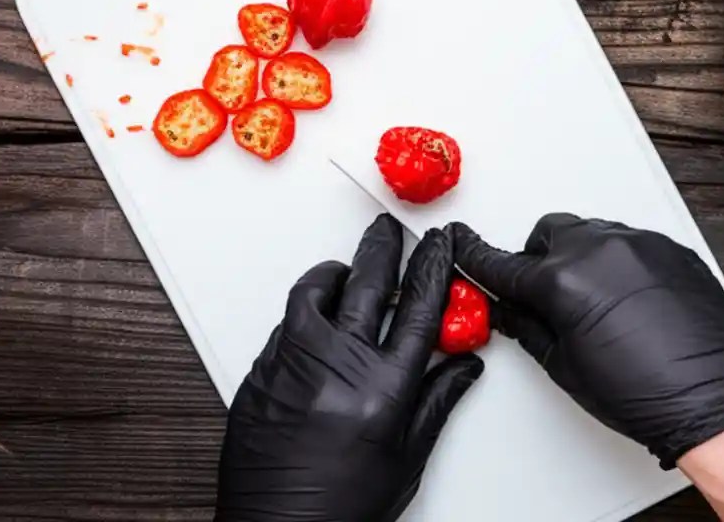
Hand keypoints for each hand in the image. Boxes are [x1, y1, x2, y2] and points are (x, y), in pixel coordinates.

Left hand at [215, 215, 483, 521]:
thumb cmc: (342, 507)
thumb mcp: (406, 457)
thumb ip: (436, 401)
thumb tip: (463, 366)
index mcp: (384, 387)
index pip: (417, 307)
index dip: (432, 267)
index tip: (438, 244)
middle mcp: (337, 366)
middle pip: (366, 283)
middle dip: (382, 248)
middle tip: (388, 230)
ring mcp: (292, 365)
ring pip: (313, 292)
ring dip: (335, 274)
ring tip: (346, 270)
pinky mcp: (260, 373)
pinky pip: (285, 324)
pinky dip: (304, 313)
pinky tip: (315, 321)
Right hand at [450, 213, 723, 468]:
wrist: (713, 399)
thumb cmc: (646, 394)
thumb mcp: (566, 366)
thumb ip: (529, 327)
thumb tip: (513, 310)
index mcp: (563, 281)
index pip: (503, 263)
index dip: (476, 255)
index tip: (463, 242)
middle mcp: (599, 251)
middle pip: (547, 234)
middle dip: (539, 260)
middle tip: (545, 297)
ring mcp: (638, 244)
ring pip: (589, 234)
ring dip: (580, 259)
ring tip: (595, 304)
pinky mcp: (670, 248)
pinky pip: (628, 243)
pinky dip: (617, 264)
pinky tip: (628, 301)